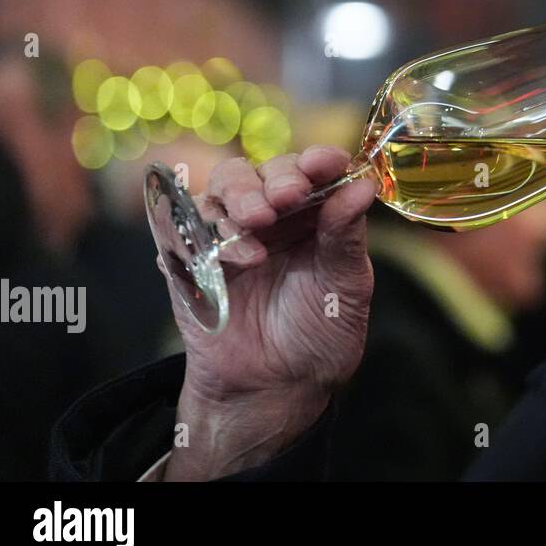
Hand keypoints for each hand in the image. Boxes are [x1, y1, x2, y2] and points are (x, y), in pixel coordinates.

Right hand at [159, 146, 376, 478]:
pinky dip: (205, 232)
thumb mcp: (345, 286)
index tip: (325, 161)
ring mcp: (227, 232)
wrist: (274, 385)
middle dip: (274, 179)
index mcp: (314, 213)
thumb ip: (346, 237)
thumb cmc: (319, 332)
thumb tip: (364, 186)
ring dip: (240, 200)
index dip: (318, 159)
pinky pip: (182, 225)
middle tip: (287, 196)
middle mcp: (271, 215)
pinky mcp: (189, 256)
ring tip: (258, 226)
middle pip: (261, 171)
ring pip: (220, 189)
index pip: (312, 170)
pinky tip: (235, 260)